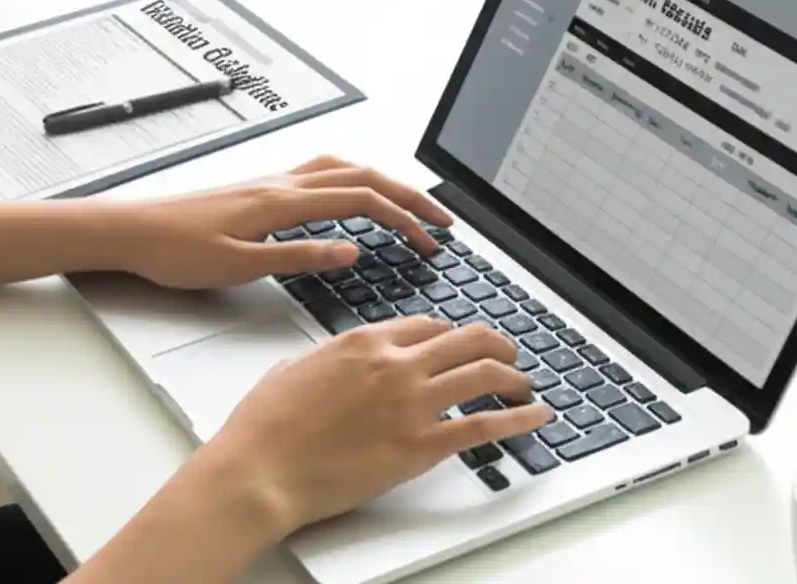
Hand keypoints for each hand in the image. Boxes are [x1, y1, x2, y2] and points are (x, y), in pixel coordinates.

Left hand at [112, 155, 451, 289]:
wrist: (128, 230)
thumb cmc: (173, 251)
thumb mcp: (239, 265)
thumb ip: (299, 257)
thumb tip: (351, 252)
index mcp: (283, 202)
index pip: (363, 201)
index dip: (404, 219)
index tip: (430, 243)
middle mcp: (282, 184)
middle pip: (364, 176)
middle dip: (410, 197)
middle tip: (442, 221)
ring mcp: (272, 182)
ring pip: (345, 168)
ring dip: (385, 183)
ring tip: (410, 205)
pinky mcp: (261, 189)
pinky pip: (322, 172)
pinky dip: (354, 179)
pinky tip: (354, 195)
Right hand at [197, 317, 550, 539]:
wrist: (259, 471)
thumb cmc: (264, 427)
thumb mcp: (293, 368)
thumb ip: (326, 359)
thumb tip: (336, 364)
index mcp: (365, 341)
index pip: (429, 326)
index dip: (453, 334)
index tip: (463, 344)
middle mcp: (396, 364)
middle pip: (468, 340)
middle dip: (496, 345)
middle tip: (509, 356)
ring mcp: (413, 403)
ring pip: (485, 373)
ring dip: (514, 377)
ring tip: (525, 385)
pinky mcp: (421, 445)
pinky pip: (486, 425)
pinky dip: (520, 418)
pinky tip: (537, 416)